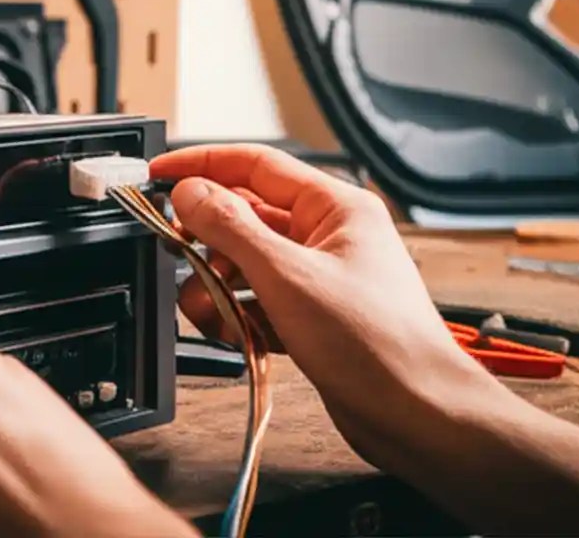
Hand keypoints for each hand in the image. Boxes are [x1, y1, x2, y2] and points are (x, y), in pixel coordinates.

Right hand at [151, 145, 509, 468]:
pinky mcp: (312, 317)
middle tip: (175, 253)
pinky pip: (258, 302)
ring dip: (218, 286)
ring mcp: (320, 278)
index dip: (203, 165)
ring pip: (247, 264)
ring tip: (210, 311)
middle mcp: (329, 236)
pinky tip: (236, 334)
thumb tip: (190, 192)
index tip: (161, 175)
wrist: (416, 414)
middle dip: (207, 241)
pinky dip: (239, 316)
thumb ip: (232, 228)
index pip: (256, 165)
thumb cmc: (379, 343)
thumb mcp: (288, 276)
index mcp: (336, 207)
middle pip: (246, 217)